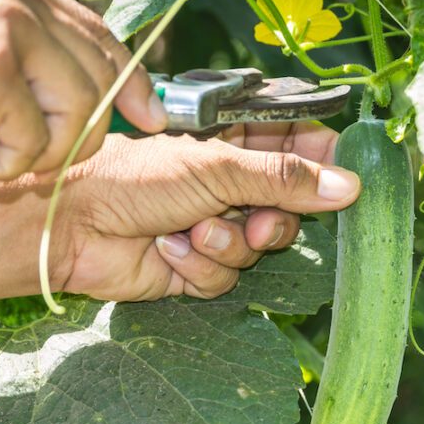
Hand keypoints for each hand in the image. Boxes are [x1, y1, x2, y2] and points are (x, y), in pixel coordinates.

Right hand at [0, 0, 165, 177]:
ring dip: (45, 155)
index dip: (129, 81)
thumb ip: (16, 52)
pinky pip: (36, 139)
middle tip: (43, 162)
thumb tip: (69, 93)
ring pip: (78, 111)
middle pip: (99, 75)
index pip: (98, 33)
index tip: (150, 118)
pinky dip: (8, 166)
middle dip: (84, 134)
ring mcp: (7, 26)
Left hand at [51, 122, 359, 299]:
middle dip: (273, 220)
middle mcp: (226, 186)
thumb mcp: (218, 168)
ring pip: (257, 250)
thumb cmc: (136, 178)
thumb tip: (349, 185)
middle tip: (256, 221)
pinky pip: (223, 278)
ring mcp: (210, 227)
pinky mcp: (191, 268)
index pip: (295, 148)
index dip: (320, 161)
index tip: (340, 174)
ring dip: (227, 244)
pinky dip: (198, 266)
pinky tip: (168, 250)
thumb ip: (285, 178)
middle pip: (287, 209)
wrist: (73, 225)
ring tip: (193, 231)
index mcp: (233, 145)